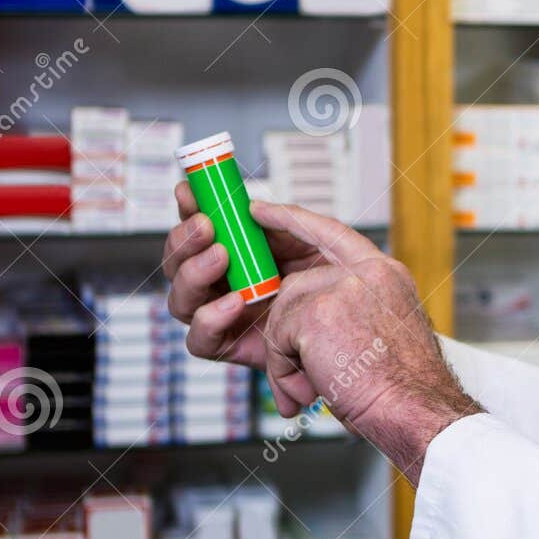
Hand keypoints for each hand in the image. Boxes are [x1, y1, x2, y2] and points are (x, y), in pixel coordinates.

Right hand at [163, 183, 341, 373]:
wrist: (358, 332)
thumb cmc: (342, 289)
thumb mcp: (327, 243)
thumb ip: (293, 220)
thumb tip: (254, 207)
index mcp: (240, 255)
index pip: (202, 231)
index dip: (188, 210)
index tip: (188, 191)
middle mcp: (225, 284)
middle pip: (179, 263)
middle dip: (184, 239)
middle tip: (207, 226)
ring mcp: (224, 316)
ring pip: (180, 299)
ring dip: (192, 273)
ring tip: (221, 257)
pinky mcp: (230, 347)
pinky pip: (199, 339)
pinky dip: (209, 318)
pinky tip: (234, 301)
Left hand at [249, 203, 481, 480]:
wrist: (416, 408)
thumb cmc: (404, 388)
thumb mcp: (383, 336)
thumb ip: (348, 312)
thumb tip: (302, 320)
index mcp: (385, 275)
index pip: (333, 234)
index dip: (294, 221)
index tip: (262, 210)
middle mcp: (367, 273)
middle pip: (297, 282)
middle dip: (276, 310)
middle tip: (259, 318)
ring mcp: (341, 288)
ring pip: (283, 311)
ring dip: (288, 355)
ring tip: (309, 384)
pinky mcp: (316, 312)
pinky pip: (276, 337)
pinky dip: (285, 370)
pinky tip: (307, 388)